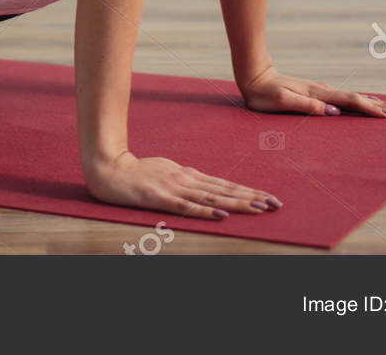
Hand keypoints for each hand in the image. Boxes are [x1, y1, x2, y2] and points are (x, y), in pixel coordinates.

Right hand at [85, 151, 281, 218]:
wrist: (109, 169)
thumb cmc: (137, 173)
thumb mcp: (166, 172)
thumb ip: (186, 180)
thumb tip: (206, 189)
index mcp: (188, 174)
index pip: (225, 185)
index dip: (248, 191)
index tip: (269, 198)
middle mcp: (186, 180)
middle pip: (225, 190)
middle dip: (252, 197)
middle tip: (276, 204)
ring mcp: (175, 188)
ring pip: (213, 198)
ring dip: (238, 204)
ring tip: (260, 209)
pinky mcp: (161, 198)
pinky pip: (187, 207)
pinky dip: (207, 212)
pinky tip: (222, 216)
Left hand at [240, 62, 385, 117]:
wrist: (254, 75)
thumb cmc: (264, 93)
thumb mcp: (281, 102)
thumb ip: (306, 106)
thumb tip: (333, 112)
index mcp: (317, 94)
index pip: (349, 102)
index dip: (370, 109)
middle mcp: (322, 91)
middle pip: (356, 98)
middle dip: (379, 106)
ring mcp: (320, 91)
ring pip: (352, 97)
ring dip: (372, 103)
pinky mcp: (316, 93)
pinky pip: (343, 98)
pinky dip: (359, 101)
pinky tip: (363, 102)